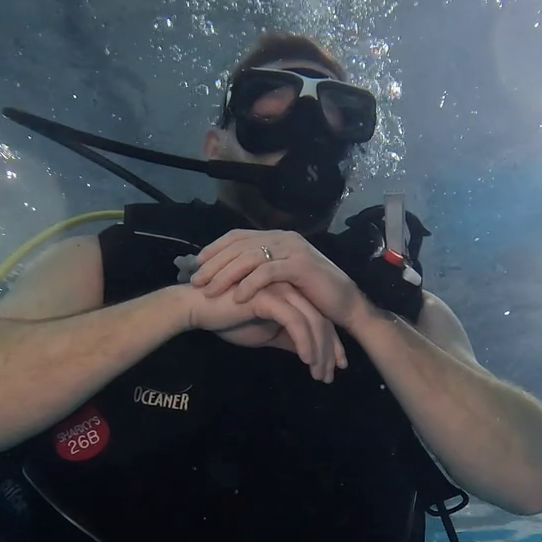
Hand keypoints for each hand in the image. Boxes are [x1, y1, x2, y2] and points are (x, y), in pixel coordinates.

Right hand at [183, 281, 347, 382]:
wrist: (198, 308)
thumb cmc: (227, 318)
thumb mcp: (265, 334)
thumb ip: (287, 339)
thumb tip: (309, 354)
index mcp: (290, 294)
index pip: (319, 319)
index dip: (329, 345)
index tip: (334, 368)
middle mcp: (290, 288)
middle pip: (321, 320)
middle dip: (329, 351)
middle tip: (329, 377)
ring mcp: (281, 290)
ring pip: (313, 321)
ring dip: (320, 351)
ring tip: (319, 375)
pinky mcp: (269, 297)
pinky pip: (295, 321)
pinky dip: (305, 342)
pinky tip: (306, 360)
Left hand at [190, 229, 369, 329]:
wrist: (346, 305)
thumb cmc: (313, 295)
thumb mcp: (282, 279)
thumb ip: (261, 271)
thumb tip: (231, 274)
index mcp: (277, 237)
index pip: (238, 236)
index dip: (214, 248)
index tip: (196, 264)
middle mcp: (283, 238)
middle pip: (239, 246)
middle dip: (214, 263)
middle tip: (195, 280)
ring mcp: (293, 249)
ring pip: (249, 257)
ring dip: (226, 274)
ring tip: (209, 290)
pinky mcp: (300, 265)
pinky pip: (268, 272)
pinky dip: (250, 284)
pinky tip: (237, 297)